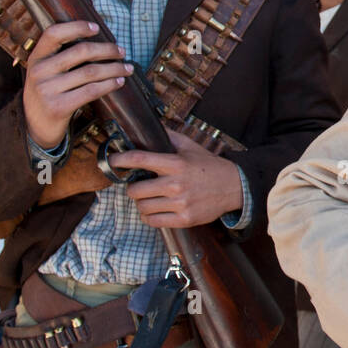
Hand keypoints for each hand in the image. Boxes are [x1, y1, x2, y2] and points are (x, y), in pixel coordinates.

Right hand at [23, 20, 130, 148]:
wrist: (36, 126)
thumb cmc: (49, 93)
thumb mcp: (46, 72)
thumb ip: (61, 56)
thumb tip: (99, 42)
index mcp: (36, 57)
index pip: (53, 33)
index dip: (76, 27)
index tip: (97, 28)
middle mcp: (39, 71)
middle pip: (80, 51)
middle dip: (107, 50)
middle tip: (122, 52)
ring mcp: (47, 90)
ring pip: (90, 72)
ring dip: (114, 68)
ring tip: (127, 68)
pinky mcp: (58, 107)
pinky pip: (91, 91)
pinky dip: (109, 85)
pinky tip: (119, 82)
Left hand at [107, 129, 242, 227]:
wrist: (234, 186)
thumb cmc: (209, 166)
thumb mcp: (191, 147)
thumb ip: (170, 137)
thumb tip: (150, 125)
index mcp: (175, 164)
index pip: (139, 159)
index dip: (120, 160)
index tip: (113, 161)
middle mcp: (175, 184)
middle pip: (135, 190)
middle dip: (133, 188)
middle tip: (139, 186)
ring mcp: (180, 203)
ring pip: (142, 207)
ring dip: (142, 203)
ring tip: (150, 199)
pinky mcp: (184, 219)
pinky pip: (153, 221)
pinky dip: (150, 217)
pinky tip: (155, 210)